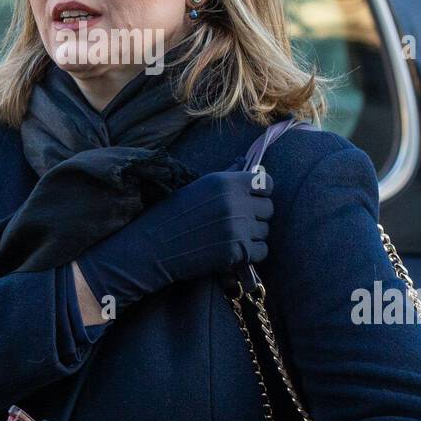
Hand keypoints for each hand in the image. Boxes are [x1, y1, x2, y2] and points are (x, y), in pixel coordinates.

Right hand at [75, 168, 272, 318]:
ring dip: (253, 237)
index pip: (266, 184)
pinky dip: (250, 255)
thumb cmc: (170, 214)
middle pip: (269, 209)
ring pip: (265, 232)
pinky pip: (260, 252)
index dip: (262, 192)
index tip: (253, 199)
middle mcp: (235, 203)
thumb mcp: (198, 187)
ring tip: (230, 238)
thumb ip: (226, 177)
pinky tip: (232, 252)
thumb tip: (245, 165)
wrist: (151, 247)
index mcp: (226, 182)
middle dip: (257, 216)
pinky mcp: (236, 252)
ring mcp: (237, 228)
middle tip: (238, 223)